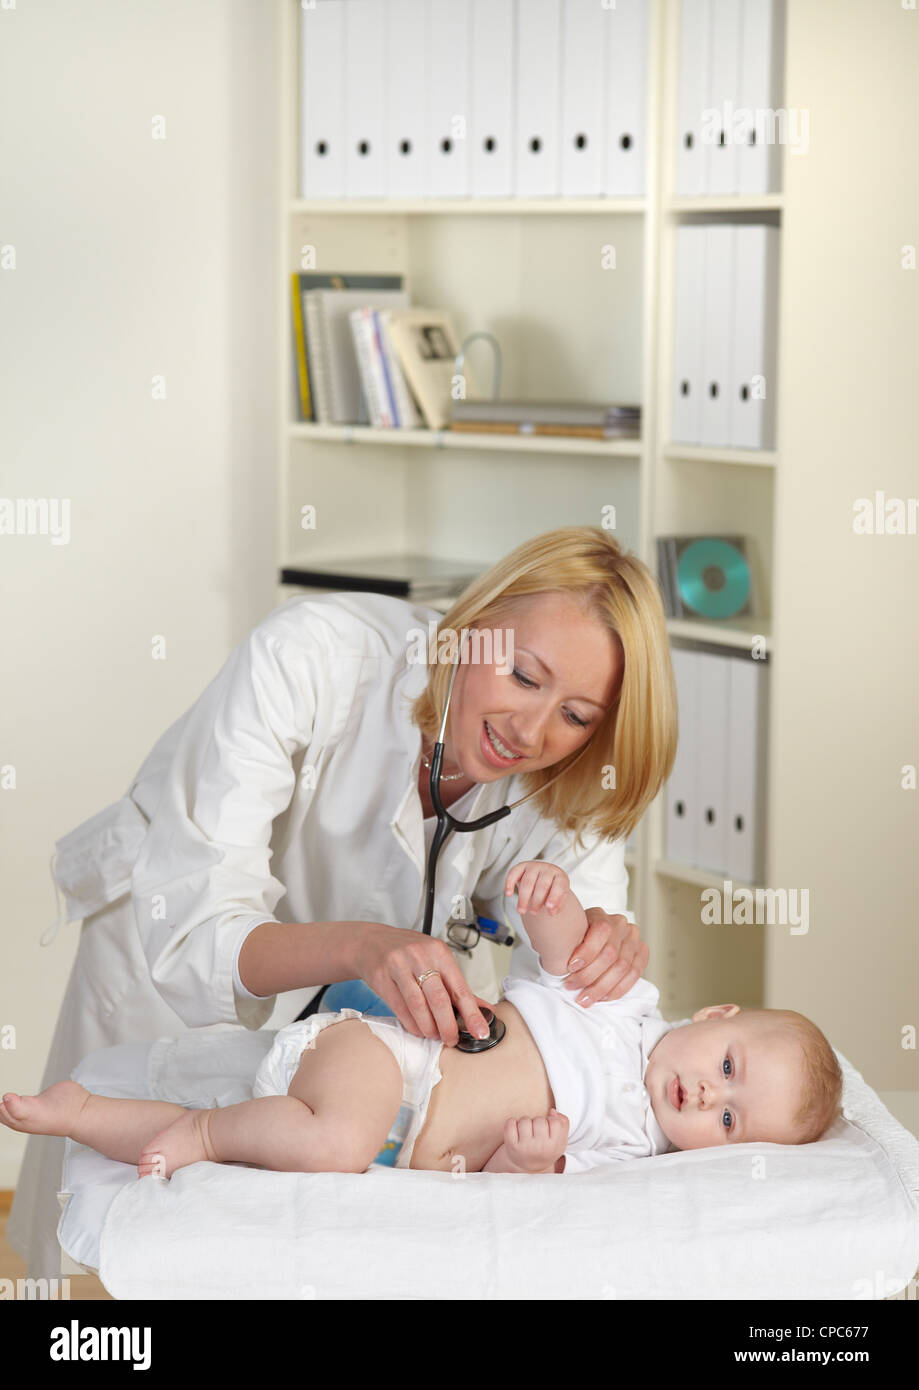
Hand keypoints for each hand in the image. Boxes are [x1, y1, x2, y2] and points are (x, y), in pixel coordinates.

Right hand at [352, 922, 492, 1046]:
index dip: (471, 1013)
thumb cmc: (408, 953)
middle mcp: (420, 956)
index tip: (480, 1032)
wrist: (370, 942)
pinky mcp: (382, 977)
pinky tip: (418, 1030)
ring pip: (418, 1005)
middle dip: (448, 1025)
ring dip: (429, 1027)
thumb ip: (457, 986)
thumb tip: (485, 1009)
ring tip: (434, 1036)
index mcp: (438, 951)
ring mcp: (399, 965)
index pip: (459, 987)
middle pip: (439, 998)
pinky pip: (400, 1008)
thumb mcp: (435, 960)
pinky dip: (412, 1024)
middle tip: (452, 1039)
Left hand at [502, 1110, 569, 1172]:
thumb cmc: (545, 1149)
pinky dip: (511, 1123)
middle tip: (536, 1132)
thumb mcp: (560, 1141)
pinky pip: (510, 1123)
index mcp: (553, 1146)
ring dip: (525, 1122)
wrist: (527, 1166)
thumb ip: (563, 1123)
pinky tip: (516, 1130)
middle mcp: (539, 1147)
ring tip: (526, 1132)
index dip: (551, 1121)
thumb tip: (552, 1111)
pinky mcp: (511, 1145)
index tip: (548, 1128)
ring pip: (525, 1120)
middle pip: (539, 1120)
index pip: (555, 1122)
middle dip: (537, 1122)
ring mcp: (524, 1147)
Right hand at [504, 860, 570, 914]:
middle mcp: (548, 869)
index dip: (554, 897)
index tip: (549, 908)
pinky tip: (508, 893)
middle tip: (533, 913)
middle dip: (537, 901)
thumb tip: (552, 912)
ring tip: (521, 911)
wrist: (544, 879)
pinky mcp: (521, 866)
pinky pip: (514, 873)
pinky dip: (510, 883)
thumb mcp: (558, 898)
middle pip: (542, 885)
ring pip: (528, 882)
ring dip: (523, 897)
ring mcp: (534, 866)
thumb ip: (556, 905)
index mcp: (560, 876)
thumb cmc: (552, 891)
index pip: (559, 886)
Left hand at [562, 908, 648, 1005]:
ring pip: (622, 967)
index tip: (570, 968)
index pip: (601, 931)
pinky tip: (604, 997)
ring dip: (602, 987)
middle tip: (572, 987)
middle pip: (610, 953)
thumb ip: (569, 943)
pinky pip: (635, 974)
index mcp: (602, 915)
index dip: (587, 951)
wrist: (592, 938)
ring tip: (585, 999)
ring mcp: (634, 939)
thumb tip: (558, 963)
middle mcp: (621, 925)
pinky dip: (618, 989)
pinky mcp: (642, 952)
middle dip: (589, 975)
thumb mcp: (570, 934)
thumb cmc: (577, 939)